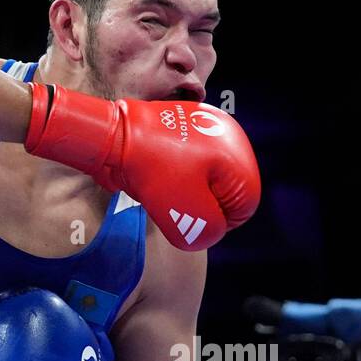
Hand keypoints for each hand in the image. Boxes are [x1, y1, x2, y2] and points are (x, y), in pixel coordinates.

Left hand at [25, 86, 260, 250]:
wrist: (114, 135)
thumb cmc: (153, 172)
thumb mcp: (188, 215)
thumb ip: (210, 231)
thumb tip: (210, 231)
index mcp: (239, 156)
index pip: (245, 206)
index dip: (218, 221)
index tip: (188, 216)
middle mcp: (228, 137)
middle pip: (225, 191)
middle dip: (200, 203)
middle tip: (172, 202)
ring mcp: (206, 130)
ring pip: (204, 179)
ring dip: (185, 190)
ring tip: (162, 186)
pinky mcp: (184, 129)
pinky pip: (187, 163)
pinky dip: (174, 174)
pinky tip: (156, 173)